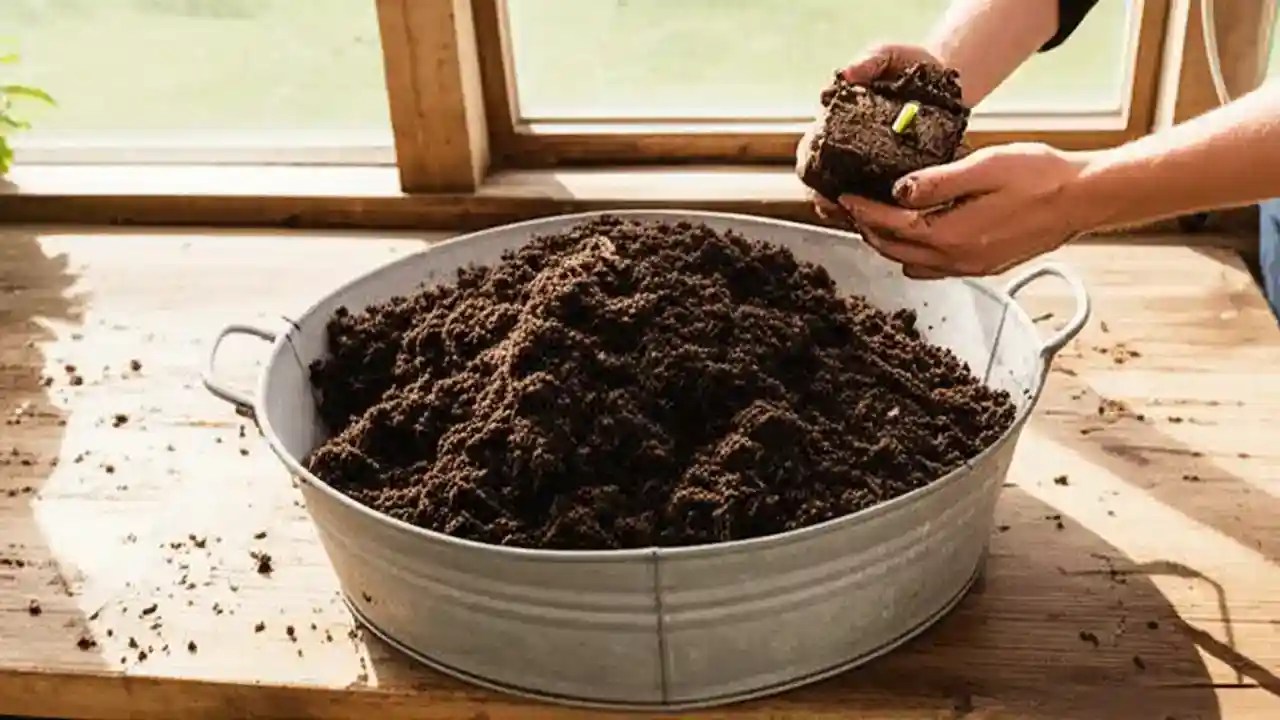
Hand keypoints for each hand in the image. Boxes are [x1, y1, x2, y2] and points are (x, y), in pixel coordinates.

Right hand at [803, 44, 947, 223]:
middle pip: (824, 188)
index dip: (809, 171)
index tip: (817, 179)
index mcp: (837, 127)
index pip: (810, 155)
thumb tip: (847, 75)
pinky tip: (892, 221)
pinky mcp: (899, 180)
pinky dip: (884, 216)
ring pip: (851, 203)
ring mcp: (872, 170)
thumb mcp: (890, 55)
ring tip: (867, 221)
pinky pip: (884, 206)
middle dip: (827, 203)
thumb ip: (870, 60)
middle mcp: (849, 153)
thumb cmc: (912, 66)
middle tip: (842, 210)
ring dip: (855, 214)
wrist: (948, 80)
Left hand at [839, 143, 1095, 278]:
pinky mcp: (984, 266)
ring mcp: (971, 267)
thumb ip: (938, 181)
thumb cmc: (1040, 176)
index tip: (844, 197)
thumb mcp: (985, 166)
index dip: (864, 210)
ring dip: (890, 244)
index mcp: (952, 235)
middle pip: (895, 251)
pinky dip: (915, 253)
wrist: (1082, 199)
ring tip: (878, 220)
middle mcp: (957, 259)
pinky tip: (916, 234)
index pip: (892, 225)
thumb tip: (898, 190)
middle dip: (868, 230)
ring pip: (912, 263)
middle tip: (851, 209)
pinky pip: (935, 268)